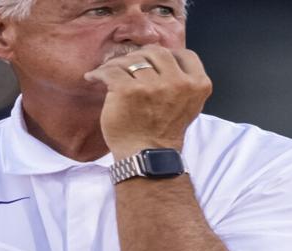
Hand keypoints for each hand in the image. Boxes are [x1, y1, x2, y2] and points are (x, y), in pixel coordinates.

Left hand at [82, 45, 211, 157]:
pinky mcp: (128, 90)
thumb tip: (158, 58)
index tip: (154, 63)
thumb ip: (182, 82)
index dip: (169, 56)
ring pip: (132, 59)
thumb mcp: (186, 105)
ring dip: (118, 64)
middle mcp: (179, 83)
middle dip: (141, 57)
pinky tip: (94, 78)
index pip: (185, 55)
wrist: (146, 157)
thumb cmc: (163, 132)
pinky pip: (110, 70)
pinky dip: (98, 73)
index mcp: (198, 85)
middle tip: (129, 66)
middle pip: (157, 52)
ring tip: (110, 73)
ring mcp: (153, 86)